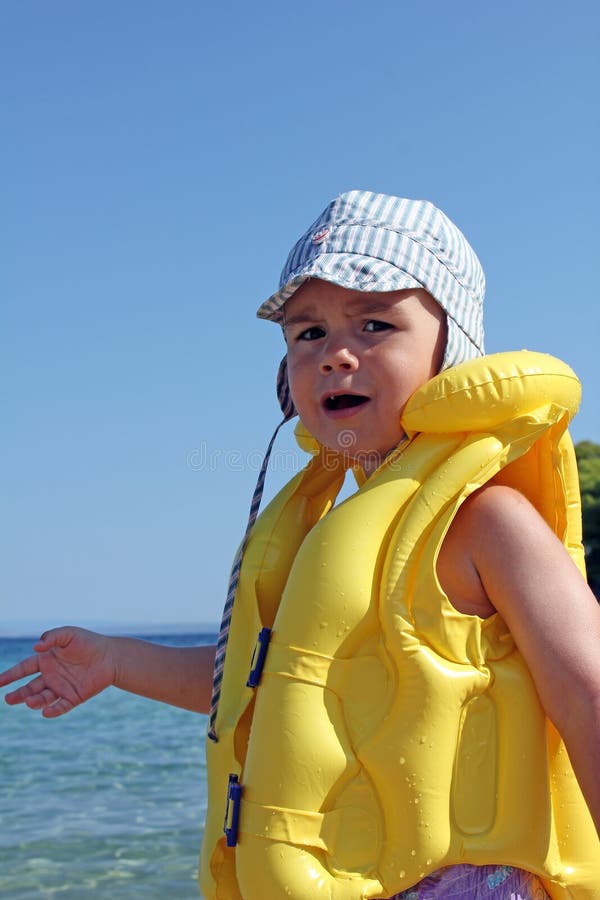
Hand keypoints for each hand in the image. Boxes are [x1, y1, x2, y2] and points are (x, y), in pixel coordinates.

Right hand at [0, 626, 114, 717]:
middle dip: (18, 694)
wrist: (111, 656)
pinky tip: (47, 711)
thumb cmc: (88, 642)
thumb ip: (52, 637)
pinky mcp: (73, 697)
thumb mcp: (69, 634)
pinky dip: (53, 710)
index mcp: (46, 660)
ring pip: (42, 698)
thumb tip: (36, 647)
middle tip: (8, 700)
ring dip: (34, 701)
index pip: (23, 668)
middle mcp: (50, 676)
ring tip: (29, 702)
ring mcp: (61, 688)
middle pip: (29, 687)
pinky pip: (60, 706)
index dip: (10, 675)